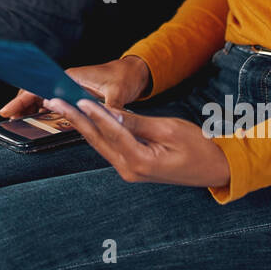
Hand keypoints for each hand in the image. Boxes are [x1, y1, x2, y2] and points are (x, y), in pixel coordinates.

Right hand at [0, 55, 151, 118]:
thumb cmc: (124, 78)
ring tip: (16, 122)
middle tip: (7, 119)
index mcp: (70, 77)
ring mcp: (68, 87)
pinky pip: (53, 102)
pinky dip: (42, 110)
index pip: (40, 88)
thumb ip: (111, 109)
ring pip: (42, 97)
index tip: (7, 110)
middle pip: (36, 92)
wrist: (134, 72)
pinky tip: (36, 121)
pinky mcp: (74, 94)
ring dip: (29, 108)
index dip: (22, 99)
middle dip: (20, 104)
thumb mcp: (118, 94)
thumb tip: (107, 122)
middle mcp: (66, 80)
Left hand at [44, 98, 231, 188]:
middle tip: (55, 100)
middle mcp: (130, 170)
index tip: (77, 99)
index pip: (112, 134)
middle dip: (75, 119)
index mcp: (140, 162)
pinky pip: (110, 146)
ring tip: (62, 106)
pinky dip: (96, 131)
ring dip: (81, 124)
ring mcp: (129, 170)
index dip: (94, 114)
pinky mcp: (131, 165)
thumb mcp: (168, 129)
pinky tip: (82, 118)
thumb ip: (137, 123)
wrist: (215, 167)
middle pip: (97, 140)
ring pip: (100, 143)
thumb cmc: (198, 146)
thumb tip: (111, 113)